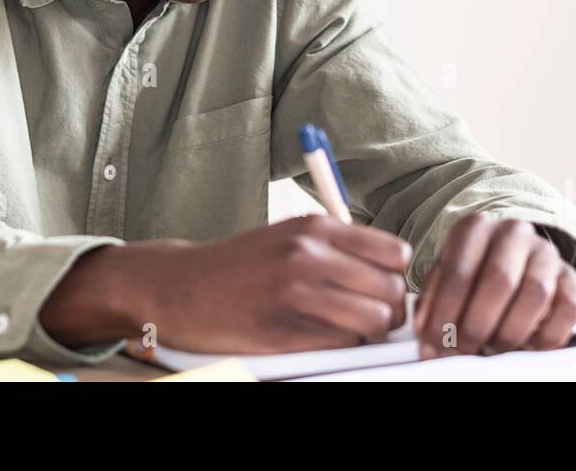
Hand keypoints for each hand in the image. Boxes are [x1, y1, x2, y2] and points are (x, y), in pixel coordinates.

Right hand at [40, 215, 411, 353]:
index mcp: (317, 227)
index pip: (395, 253)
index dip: (395, 276)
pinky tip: (319, 339)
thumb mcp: (290, 236)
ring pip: (374, 322)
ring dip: (369, 334)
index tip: (381, 288)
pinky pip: (341, 345)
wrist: (180, 285)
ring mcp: (297, 293)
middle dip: (389, 311)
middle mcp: (310, 254)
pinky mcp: (284, 330)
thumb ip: (337, 248)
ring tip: (346, 331)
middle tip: (369, 317)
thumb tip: (391, 273)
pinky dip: (340, 348)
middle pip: (391, 291)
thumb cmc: (240, 264)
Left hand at [413, 215, 575, 357]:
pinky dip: (545, 336)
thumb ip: (433, 307)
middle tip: (463, 350)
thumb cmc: (472, 274)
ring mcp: (546, 254)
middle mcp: (514, 233)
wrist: (513, 261)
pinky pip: (567, 310)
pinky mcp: (571, 278)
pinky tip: (524, 346)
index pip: (458, 269)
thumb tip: (429, 346)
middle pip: (499, 280)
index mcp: (476, 227)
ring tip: (491, 350)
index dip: (445, 311)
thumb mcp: (445, 280)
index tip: (435, 341)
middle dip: (477, 325)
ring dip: (510, 332)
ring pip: (535, 294)